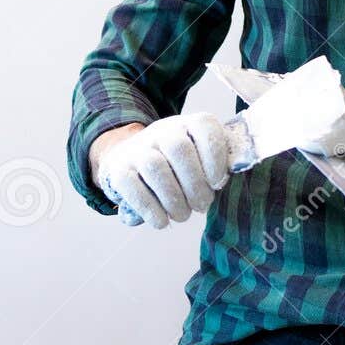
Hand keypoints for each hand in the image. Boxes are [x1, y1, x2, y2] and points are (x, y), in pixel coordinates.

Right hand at [92, 113, 230, 228]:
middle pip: (179, 149)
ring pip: (155, 167)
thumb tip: (226, 178)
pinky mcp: (119, 169)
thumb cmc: (175, 167)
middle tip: (201, 206)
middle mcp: (161, 130)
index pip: (204, 126)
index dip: (215, 156)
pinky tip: (161, 220)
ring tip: (182, 214)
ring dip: (174, 199)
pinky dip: (150, 208)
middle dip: (194, 184)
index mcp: (187, 124)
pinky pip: (132, 186)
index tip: (217, 182)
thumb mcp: (197, 158)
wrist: (129, 160)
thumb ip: (216, 165)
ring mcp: (138, 148)